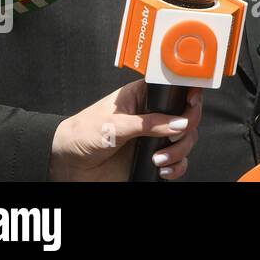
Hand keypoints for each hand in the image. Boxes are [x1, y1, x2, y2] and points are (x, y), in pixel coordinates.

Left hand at [49, 81, 201, 181]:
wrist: (67, 165)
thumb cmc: (82, 134)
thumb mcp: (115, 125)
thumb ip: (149, 124)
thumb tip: (180, 123)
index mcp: (143, 96)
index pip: (176, 89)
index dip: (189, 94)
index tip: (192, 104)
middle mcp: (153, 115)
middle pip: (187, 116)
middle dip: (186, 128)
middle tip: (174, 137)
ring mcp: (154, 138)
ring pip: (186, 140)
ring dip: (179, 151)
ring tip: (159, 160)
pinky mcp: (153, 158)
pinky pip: (178, 162)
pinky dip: (177, 167)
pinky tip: (163, 170)